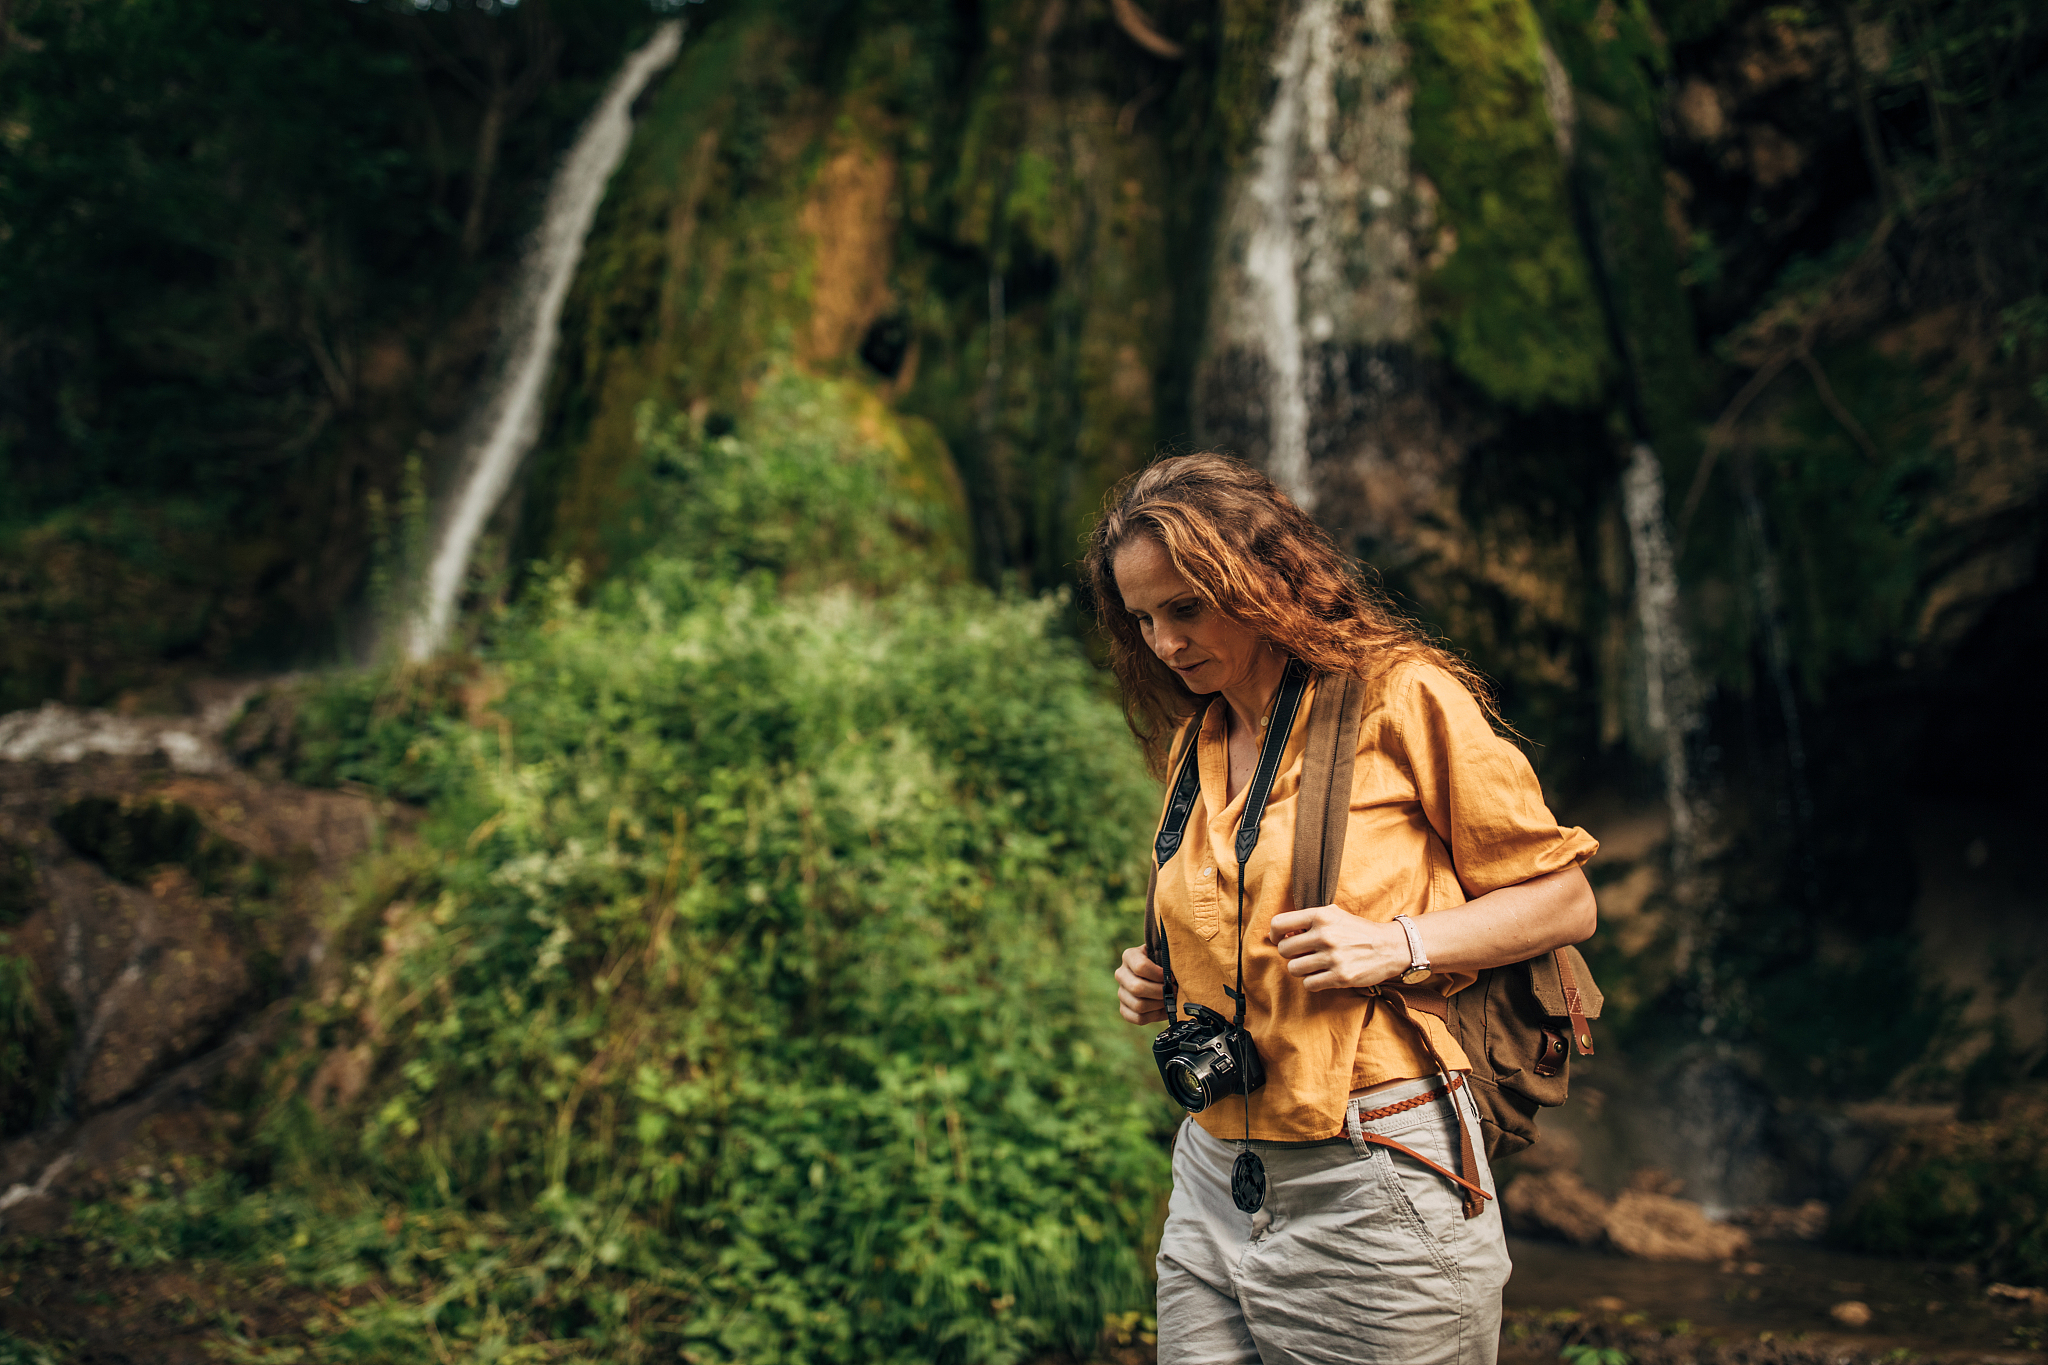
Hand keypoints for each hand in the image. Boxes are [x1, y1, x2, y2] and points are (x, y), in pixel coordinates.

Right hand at [1115, 944, 1167, 1023]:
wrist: (1160, 974)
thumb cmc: (1165, 963)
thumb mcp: (1167, 955)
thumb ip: (1170, 960)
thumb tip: (1173, 974)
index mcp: (1130, 956)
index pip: (1141, 967)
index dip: (1159, 975)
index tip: (1172, 977)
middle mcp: (1121, 974)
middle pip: (1137, 988)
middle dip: (1160, 992)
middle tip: (1174, 991)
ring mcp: (1121, 992)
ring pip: (1138, 1005)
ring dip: (1159, 1005)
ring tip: (1169, 1000)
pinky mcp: (1124, 1008)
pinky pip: (1138, 1018)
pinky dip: (1154, 1016)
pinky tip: (1163, 1009)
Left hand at [1268, 905, 1409, 991]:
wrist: (1390, 946)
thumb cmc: (1358, 930)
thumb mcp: (1334, 915)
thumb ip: (1309, 920)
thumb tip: (1279, 932)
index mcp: (1321, 916)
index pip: (1279, 924)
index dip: (1274, 934)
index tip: (1278, 940)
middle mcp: (1325, 935)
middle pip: (1284, 950)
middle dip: (1290, 954)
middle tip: (1303, 954)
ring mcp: (1333, 957)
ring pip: (1293, 969)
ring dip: (1301, 970)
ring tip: (1315, 965)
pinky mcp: (1340, 977)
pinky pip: (1309, 984)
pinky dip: (1313, 982)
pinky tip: (1324, 976)